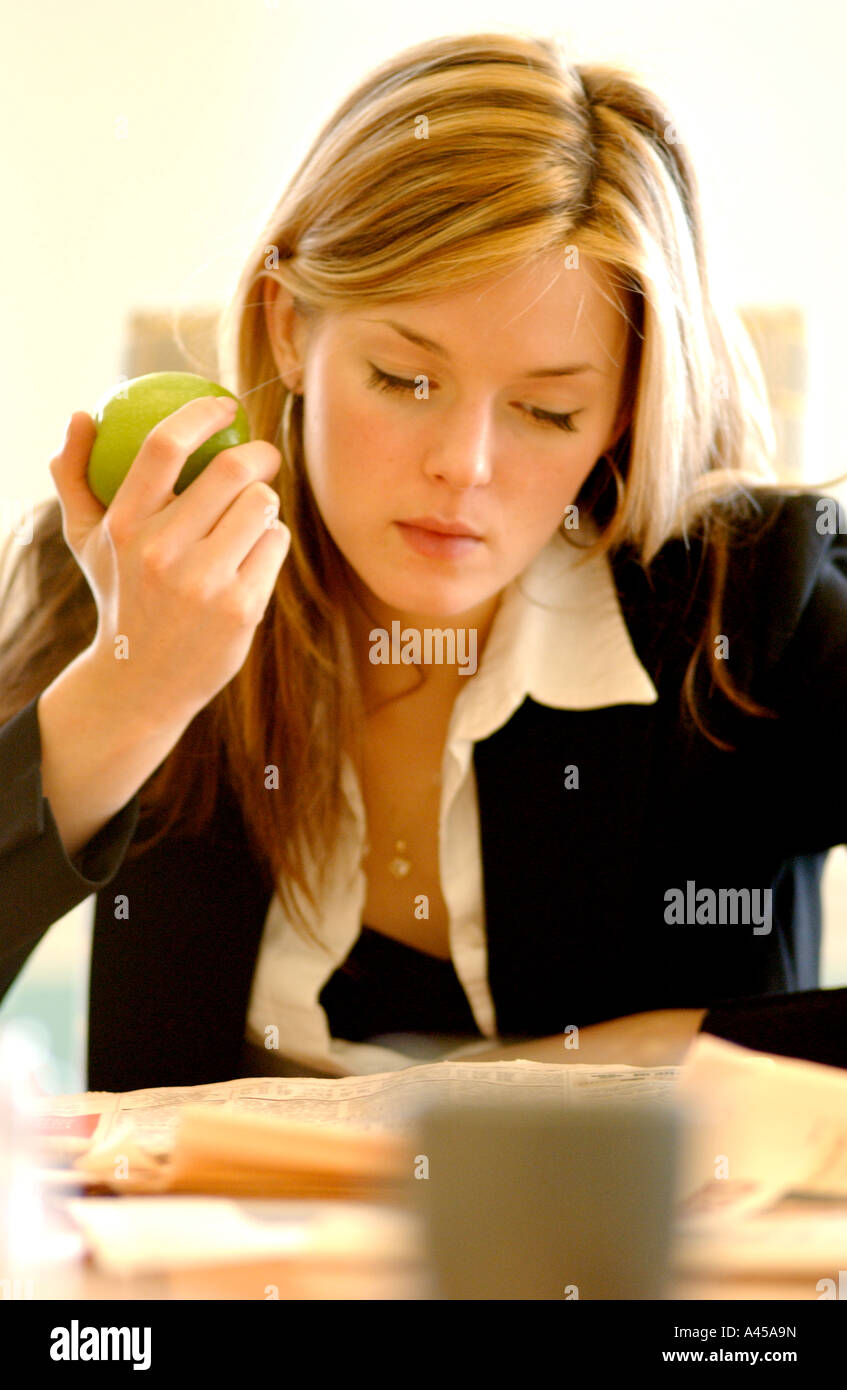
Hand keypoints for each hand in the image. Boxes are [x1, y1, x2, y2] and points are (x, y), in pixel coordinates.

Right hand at [48, 399, 289, 730]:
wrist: (142, 681)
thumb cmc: (119, 595)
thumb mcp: (86, 541)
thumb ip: (74, 476)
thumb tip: (82, 415)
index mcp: (123, 526)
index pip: (163, 446)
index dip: (201, 414)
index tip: (224, 405)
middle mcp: (162, 552)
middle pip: (233, 471)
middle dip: (260, 454)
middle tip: (263, 456)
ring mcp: (204, 582)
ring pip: (263, 505)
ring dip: (265, 503)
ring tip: (249, 520)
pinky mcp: (242, 607)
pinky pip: (276, 543)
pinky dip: (271, 541)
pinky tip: (251, 558)